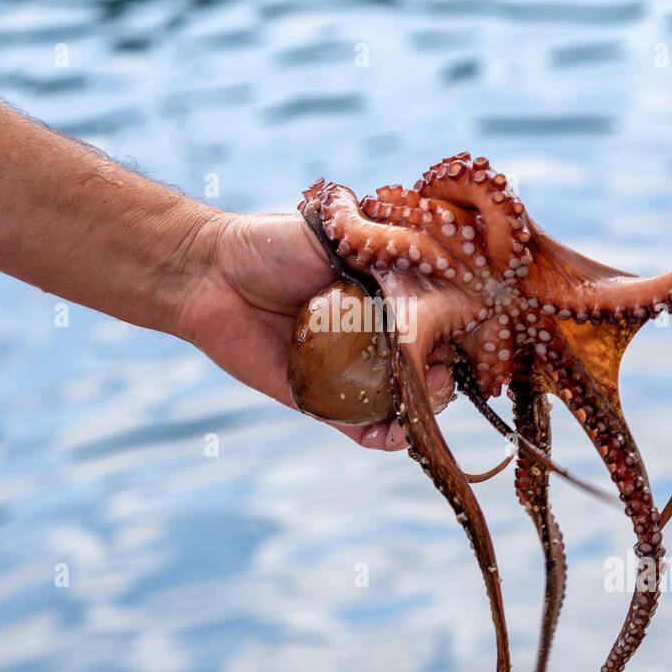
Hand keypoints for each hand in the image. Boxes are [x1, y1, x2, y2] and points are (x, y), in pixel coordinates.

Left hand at [176, 210, 453, 450]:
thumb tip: (441, 256)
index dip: (453, 329)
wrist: (209, 274)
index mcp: (381, 296)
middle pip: (424, 365)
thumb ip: (383, 249)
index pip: (434, 321)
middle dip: (440, 371)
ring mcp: (347, 370)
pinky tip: (399, 433)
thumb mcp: (337, 235)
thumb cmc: (271, 244)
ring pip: (399, 402)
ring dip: (420, 408)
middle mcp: (370, 336)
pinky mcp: (318, 400)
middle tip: (437, 365)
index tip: (462, 328)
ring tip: (421, 398)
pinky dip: (385, 436)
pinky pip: (360, 427)